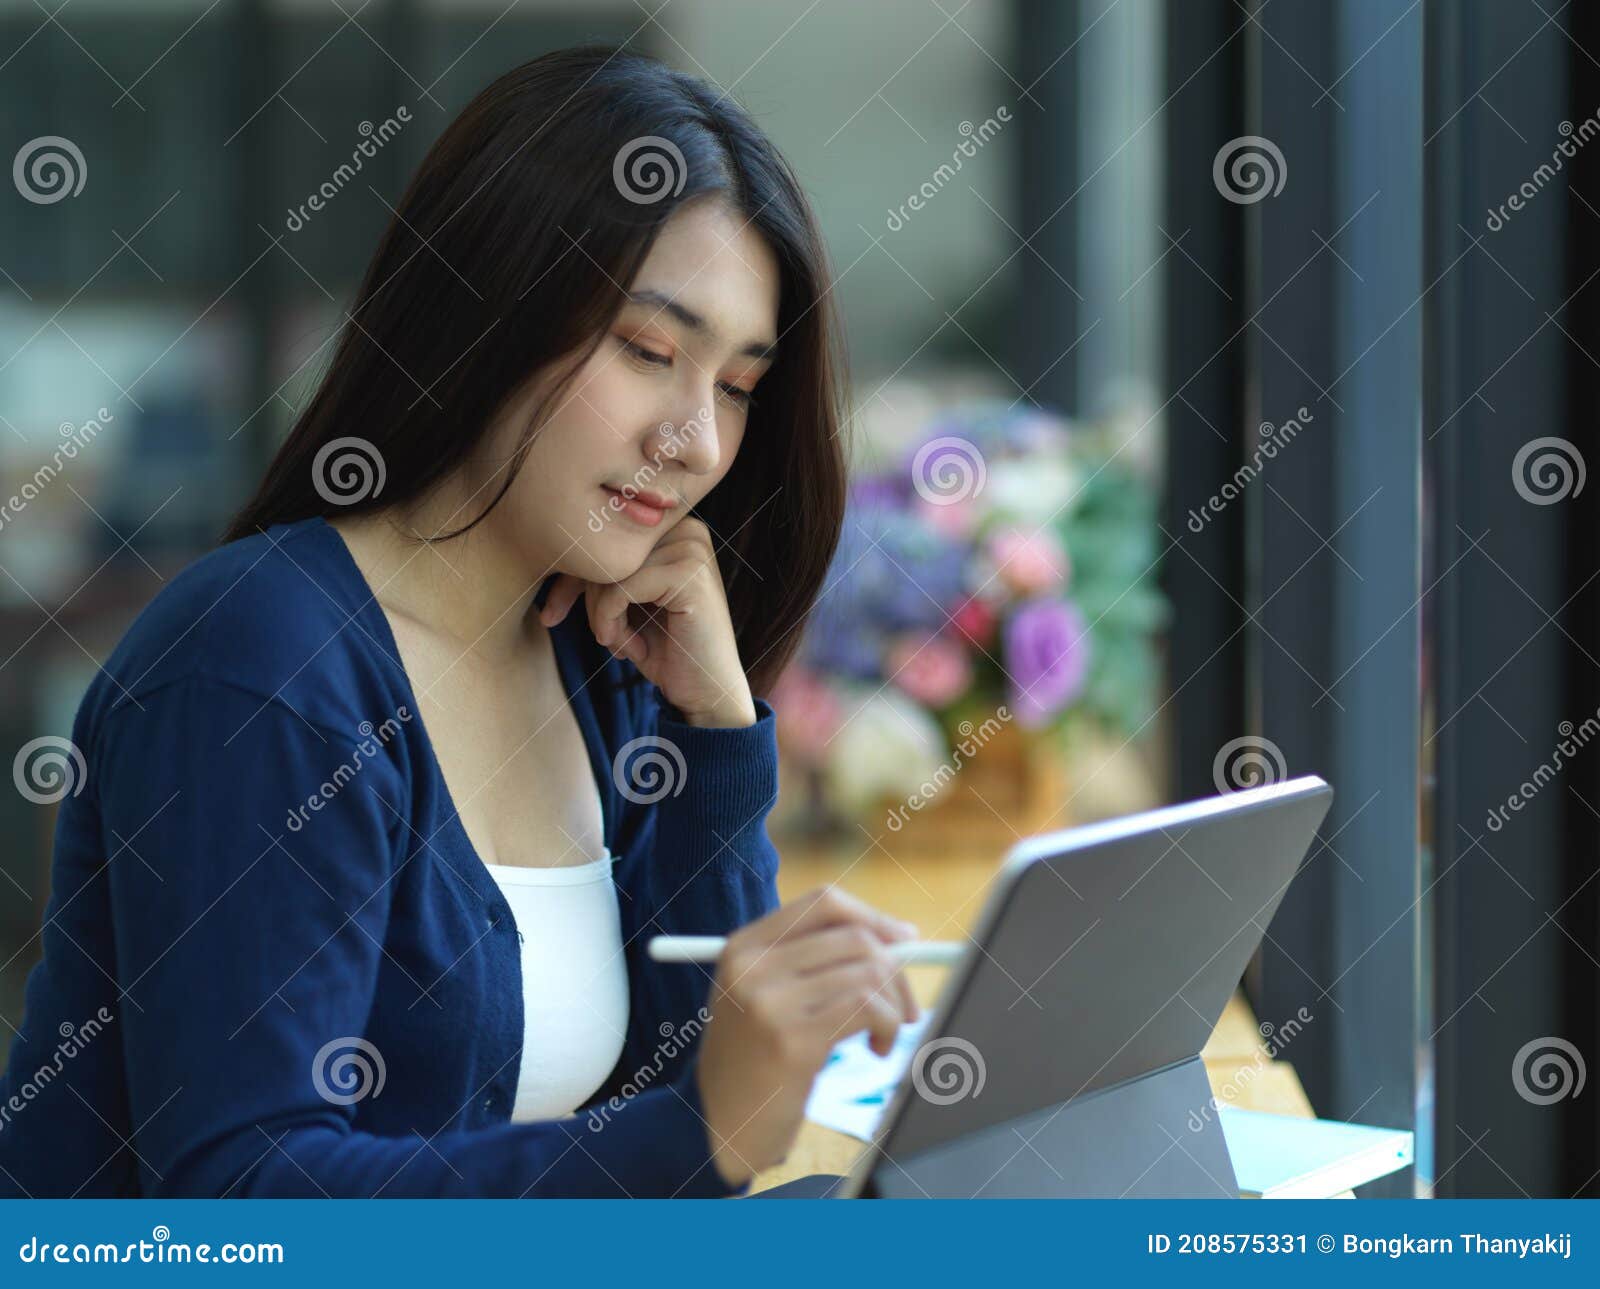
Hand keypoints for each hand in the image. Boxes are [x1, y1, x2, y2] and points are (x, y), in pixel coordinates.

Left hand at [538, 517, 756, 727]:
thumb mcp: (626, 604)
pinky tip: (633, 651)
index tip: (549, 615)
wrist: (708, 691)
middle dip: (584, 600)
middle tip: (603, 638)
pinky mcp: (688, 575)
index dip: (570, 578)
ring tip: (623, 645)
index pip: (604, 538)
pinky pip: (619, 590)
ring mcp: (691, 549)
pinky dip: (612, 624)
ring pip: (608, 571)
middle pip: (603, 551)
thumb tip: (548, 549)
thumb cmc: (665, 648)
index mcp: (673, 529)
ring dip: (602, 618)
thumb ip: (602, 571)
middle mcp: (686, 529)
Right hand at [692, 887, 921, 1188]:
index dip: (872, 917)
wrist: (714, 1124)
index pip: (824, 903)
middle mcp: (752, 966)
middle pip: (855, 937)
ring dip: (893, 1006)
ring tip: (883, 1034)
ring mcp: (769, 1002)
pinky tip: (876, 1048)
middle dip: (896, 970)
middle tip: (903, 1006)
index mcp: (744, 946)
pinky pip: (867, 1008)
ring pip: (868, 972)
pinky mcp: (792, 1041)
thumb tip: (899, 936)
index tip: (904, 939)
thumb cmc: (754, 1059)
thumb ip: (814, 960)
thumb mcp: (763, 994)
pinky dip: (887, 1025)